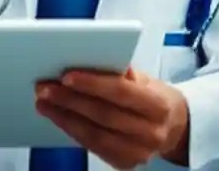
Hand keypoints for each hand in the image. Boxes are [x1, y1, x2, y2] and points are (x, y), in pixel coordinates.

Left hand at [35, 67, 188, 169]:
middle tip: (44, 87)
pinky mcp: (125, 163)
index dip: (93, 84)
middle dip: (70, 100)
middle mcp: (152, 132)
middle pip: (103, 114)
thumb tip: (93, 58)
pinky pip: (93, 146)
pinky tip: (57, 117)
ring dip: (64, 117)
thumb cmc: (154, 98)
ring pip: (94, 134)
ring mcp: (139, 152)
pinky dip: (72, 130)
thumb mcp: (146, 79)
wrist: (174, 128)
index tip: (66, 76)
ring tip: (44, 102)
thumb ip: (123, 71)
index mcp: (159, 106)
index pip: (122, 92)